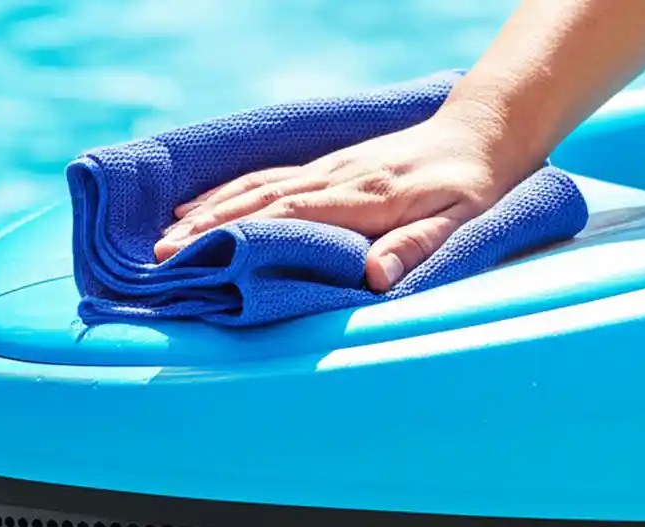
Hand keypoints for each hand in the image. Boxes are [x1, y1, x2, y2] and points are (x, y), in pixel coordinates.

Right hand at [156, 110, 538, 291]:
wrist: (482, 131)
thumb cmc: (474, 186)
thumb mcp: (461, 221)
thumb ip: (417, 246)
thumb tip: (374, 277)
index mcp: (366, 197)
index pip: (290, 215)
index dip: (239, 233)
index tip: (195, 252)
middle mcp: (339, 178)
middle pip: (261, 200)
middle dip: (208, 226)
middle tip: (161, 253)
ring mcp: (331, 168)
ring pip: (260, 185)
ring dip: (212, 208)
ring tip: (167, 233)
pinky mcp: (331, 166)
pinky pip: (273, 175)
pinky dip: (234, 189)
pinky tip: (205, 202)